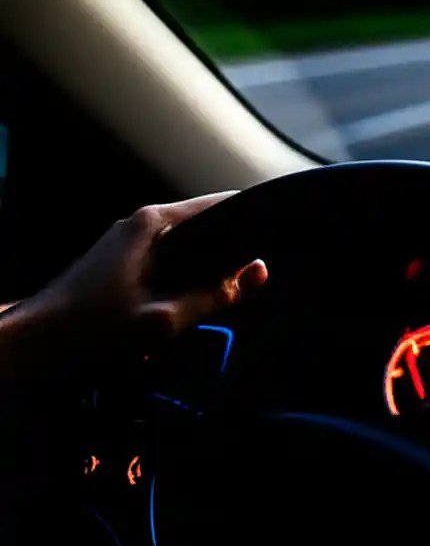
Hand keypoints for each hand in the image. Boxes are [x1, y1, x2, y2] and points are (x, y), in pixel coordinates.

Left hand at [0, 193, 266, 385]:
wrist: (33, 340)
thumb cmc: (93, 327)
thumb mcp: (165, 318)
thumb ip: (217, 296)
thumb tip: (258, 273)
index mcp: (154, 223)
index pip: (221, 205)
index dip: (254, 220)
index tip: (280, 236)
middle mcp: (142, 223)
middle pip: (207, 229)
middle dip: (228, 256)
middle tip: (246, 286)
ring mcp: (128, 240)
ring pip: (188, 250)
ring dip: (203, 276)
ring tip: (210, 303)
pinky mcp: (120, 260)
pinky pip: (168, 264)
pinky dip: (181, 284)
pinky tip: (180, 312)